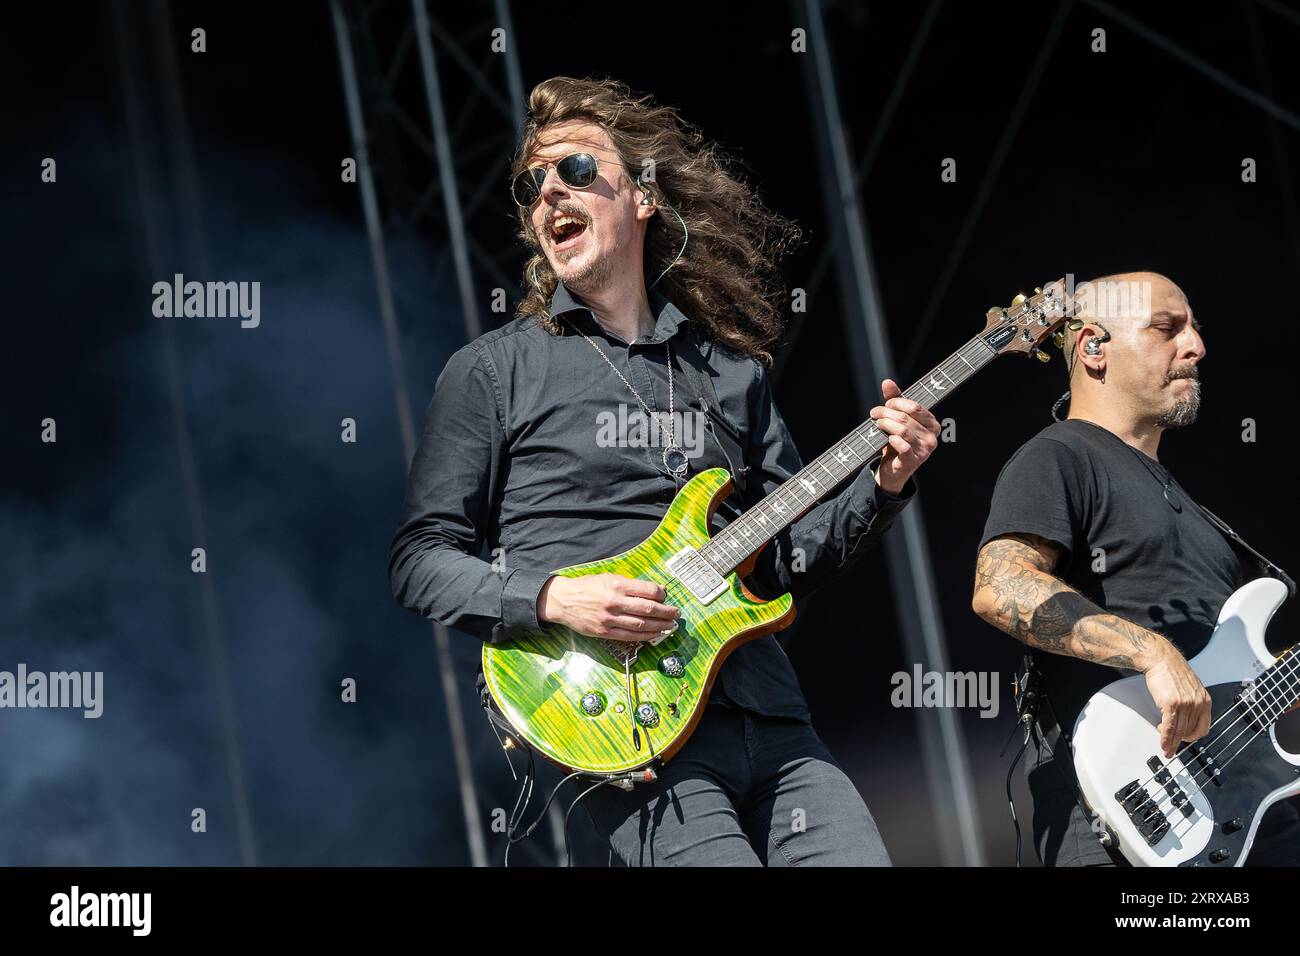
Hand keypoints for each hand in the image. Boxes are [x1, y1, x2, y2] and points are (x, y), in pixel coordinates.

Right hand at [537, 573, 679, 641]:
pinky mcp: (605, 632)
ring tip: (671, 625)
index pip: (647, 590)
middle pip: (648, 609)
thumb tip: (655, 589)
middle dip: (666, 612)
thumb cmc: (587, 587)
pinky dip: (646, 636)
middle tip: (676, 613)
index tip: (666, 596)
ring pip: (642, 625)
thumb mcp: (608, 577)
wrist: (563, 600)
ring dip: (660, 626)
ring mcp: (609, 619)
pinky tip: (655, 634)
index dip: (662, 594)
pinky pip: (630, 636)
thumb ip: (631, 584)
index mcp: (616, 585)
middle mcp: (614, 602)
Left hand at [870, 379, 940, 494]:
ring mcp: (925, 450)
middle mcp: (932, 437)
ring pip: (903, 430)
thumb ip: (894, 401)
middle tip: (875, 413)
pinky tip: (886, 438)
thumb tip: (887, 382)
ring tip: (877, 424)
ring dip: (886, 424)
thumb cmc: (898, 441)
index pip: (915, 407)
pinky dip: (892, 439)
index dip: (897, 403)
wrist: (894, 469)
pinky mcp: (914, 461)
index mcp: (932, 424)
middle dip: (887, 413)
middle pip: (906, 417)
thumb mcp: (897, 420)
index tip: (885, 405)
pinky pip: (903, 445)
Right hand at [1142, 645, 1211, 757]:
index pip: (1203, 728)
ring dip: (1171, 743)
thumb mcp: (1191, 688)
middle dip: (1178, 740)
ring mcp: (1184, 704)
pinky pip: (1169, 727)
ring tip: (1166, 748)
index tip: (1185, 740)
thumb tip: (1186, 719)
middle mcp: (1197, 703)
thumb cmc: (1173, 671)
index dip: (1193, 737)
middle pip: (1189, 731)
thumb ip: (1192, 704)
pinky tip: (1163, 743)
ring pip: (1179, 731)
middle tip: (1171, 744)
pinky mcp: (1170, 704)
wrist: (1161, 659)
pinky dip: (1165, 739)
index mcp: (1205, 700)